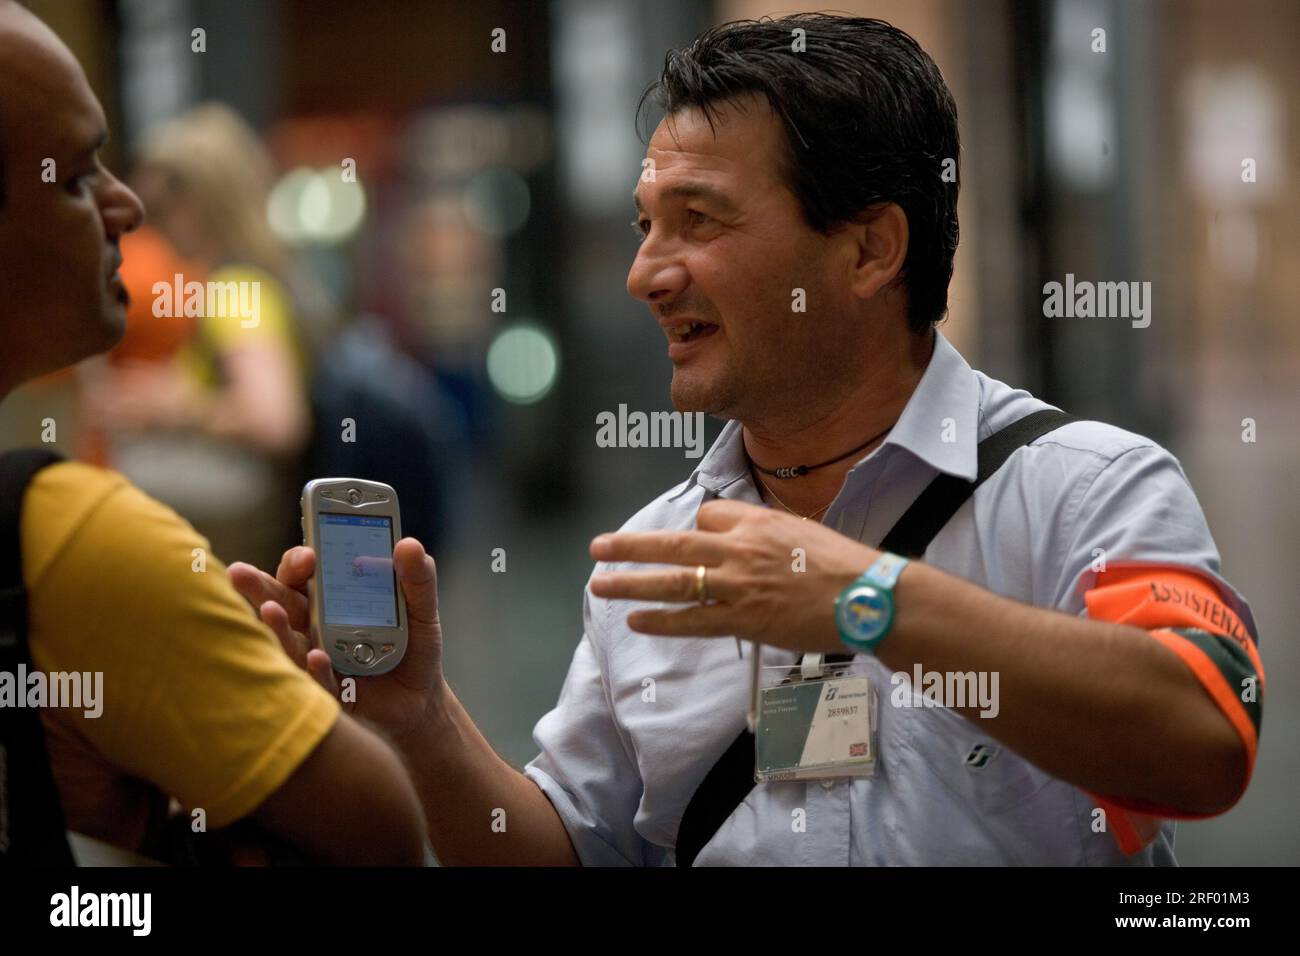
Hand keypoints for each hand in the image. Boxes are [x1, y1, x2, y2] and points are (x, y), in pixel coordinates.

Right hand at [228, 538, 445, 745]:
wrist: (422, 697)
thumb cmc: (414, 645)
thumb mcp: (423, 608)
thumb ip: (418, 578)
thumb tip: (409, 544)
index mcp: (331, 597)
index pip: (305, 573)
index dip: (300, 560)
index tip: (308, 554)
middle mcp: (314, 625)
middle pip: (282, 601)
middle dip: (261, 587)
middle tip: (239, 572)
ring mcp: (316, 657)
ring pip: (289, 640)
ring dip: (276, 625)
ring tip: (268, 611)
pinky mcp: (330, 690)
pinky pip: (317, 680)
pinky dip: (315, 668)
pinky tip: (317, 656)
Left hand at [588, 499, 879, 654]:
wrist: (866, 597)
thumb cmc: (843, 566)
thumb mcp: (802, 531)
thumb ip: (766, 533)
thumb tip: (739, 540)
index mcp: (757, 521)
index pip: (708, 516)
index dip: (699, 529)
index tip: (696, 541)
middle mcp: (741, 549)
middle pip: (673, 544)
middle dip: (631, 547)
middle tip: (599, 547)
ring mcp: (738, 585)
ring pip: (673, 582)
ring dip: (631, 583)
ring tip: (600, 583)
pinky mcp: (744, 619)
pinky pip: (692, 620)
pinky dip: (661, 620)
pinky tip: (636, 619)